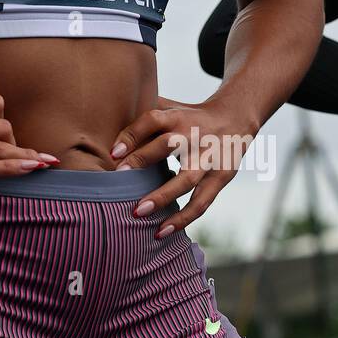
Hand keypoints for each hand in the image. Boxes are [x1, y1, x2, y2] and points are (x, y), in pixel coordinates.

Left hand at [109, 95, 256, 236]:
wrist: (235, 118)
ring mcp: (210, 158)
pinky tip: (162, 231)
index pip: (152, 120)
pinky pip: (202, 202)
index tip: (112, 153)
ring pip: (187, 179)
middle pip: (169, 146)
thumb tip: (102, 115)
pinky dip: (183, 219)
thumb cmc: (188, 116)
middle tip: (118, 178)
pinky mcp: (221, 177)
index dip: (132, 135)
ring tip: (137, 212)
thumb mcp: (169, 107)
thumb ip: (140, 110)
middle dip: (143, 159)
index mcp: (177, 115)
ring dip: (162, 196)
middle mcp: (194, 135)